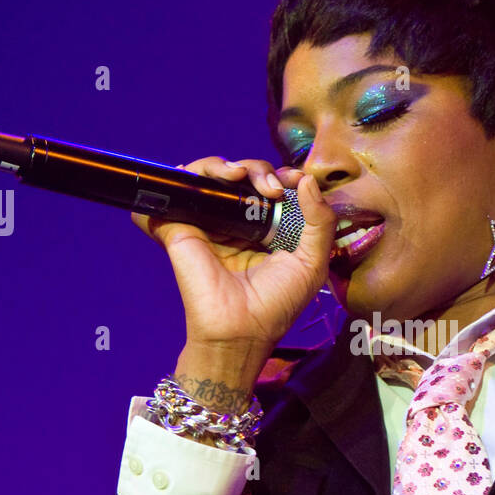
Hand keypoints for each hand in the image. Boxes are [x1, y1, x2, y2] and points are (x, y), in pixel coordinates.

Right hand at [130, 156, 335, 352]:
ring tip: (237, 176)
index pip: (270, 187)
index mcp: (266, 229)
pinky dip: (180, 176)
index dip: (281, 175)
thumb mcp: (313, 261)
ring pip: (208, 175)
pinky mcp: (180, 228)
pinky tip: (196, 178)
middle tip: (270, 188)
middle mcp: (235, 223)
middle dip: (256, 168)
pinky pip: (174, 192)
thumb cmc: (278, 303)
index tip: (294, 179)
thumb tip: (306, 180)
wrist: (240, 330)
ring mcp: (207, 224)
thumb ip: (321, 220)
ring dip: (222, 164)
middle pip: (240, 176)